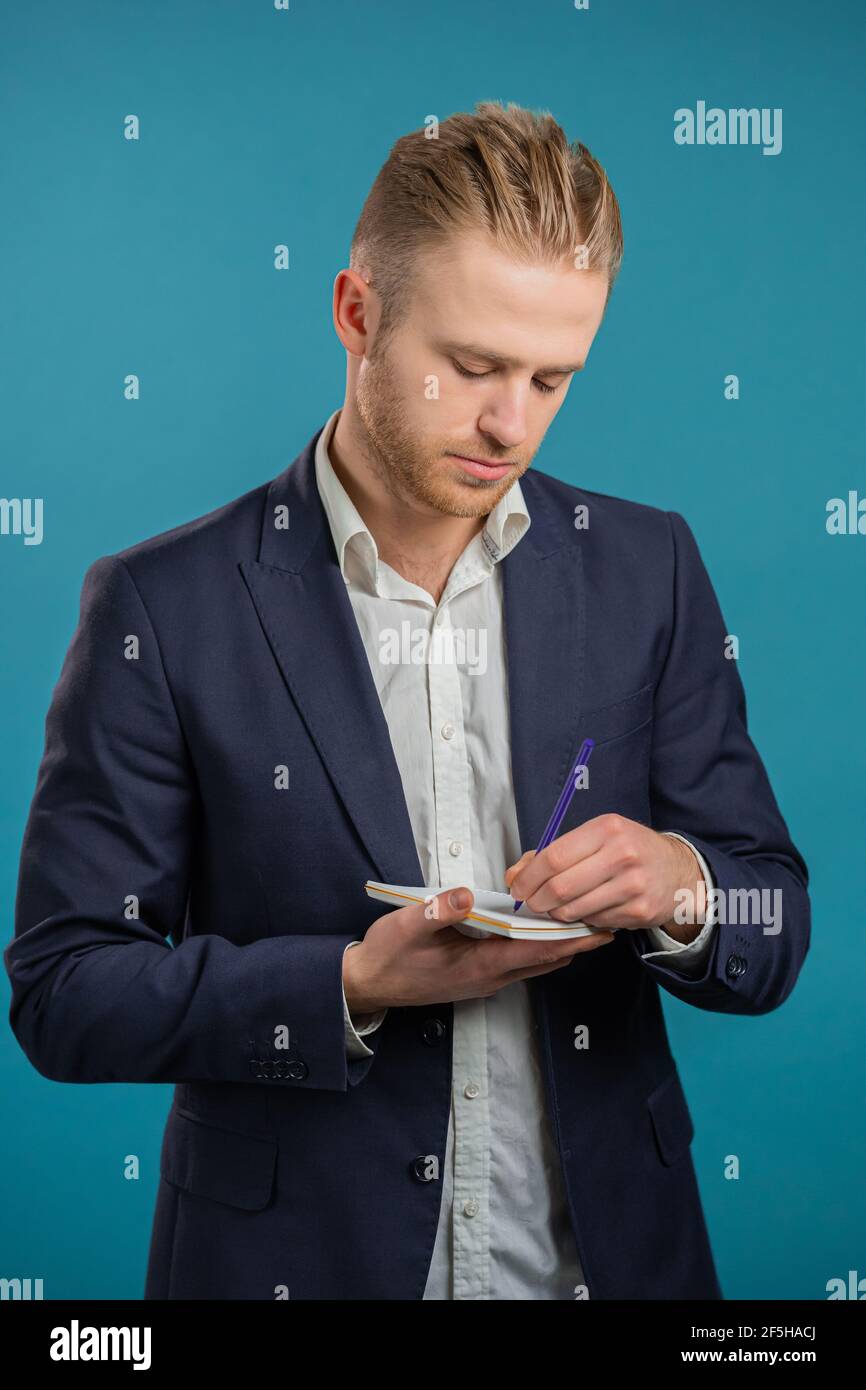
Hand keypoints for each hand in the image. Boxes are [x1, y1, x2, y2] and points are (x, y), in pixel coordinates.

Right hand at [342, 886, 615, 1014]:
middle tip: (607, 921)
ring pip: (535, 963)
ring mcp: (485, 981)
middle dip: (576, 942)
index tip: (600, 928)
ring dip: (560, 945)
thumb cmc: (387, 956)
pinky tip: (542, 931)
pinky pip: (520, 963)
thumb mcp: (406, 927)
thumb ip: (436, 910)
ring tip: (584, 923)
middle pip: (546, 960)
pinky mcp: (477, 978)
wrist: (368, 985)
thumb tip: (464, 894)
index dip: (571, 939)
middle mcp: (490, 978)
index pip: (537, 951)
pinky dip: (539, 948)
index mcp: (480, 966)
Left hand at [504, 815, 704, 939]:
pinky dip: (582, 920)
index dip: (528, 877)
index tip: (517, 888)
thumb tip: (513, 875)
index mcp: (607, 829)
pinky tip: (586, 910)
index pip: (554, 857)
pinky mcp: (639, 911)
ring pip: (574, 910)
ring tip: (557, 907)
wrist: (676, 871)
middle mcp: (622, 855)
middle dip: (537, 901)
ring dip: (557, 914)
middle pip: (561, 887)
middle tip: (531, 904)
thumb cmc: (627, 850)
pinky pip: (594, 922)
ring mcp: (633, 885)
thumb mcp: (594, 838)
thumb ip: (552, 853)